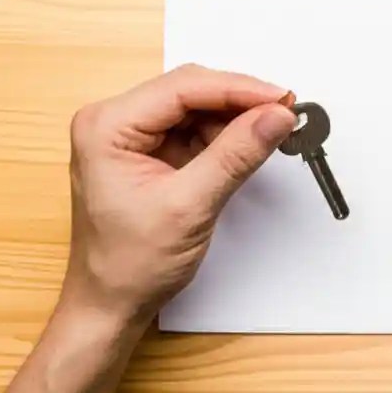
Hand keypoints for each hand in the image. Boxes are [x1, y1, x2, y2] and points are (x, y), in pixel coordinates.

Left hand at [60, 64, 298, 326]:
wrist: (110, 304)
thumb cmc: (128, 265)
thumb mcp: (190, 206)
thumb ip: (235, 156)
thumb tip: (276, 117)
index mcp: (106, 127)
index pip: (182, 88)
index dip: (237, 89)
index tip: (280, 99)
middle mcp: (113, 123)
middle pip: (190, 91)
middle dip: (239, 101)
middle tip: (284, 113)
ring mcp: (131, 137)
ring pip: (196, 108)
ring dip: (235, 118)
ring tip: (273, 130)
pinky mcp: (149, 153)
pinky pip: (194, 130)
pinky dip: (225, 136)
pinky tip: (249, 143)